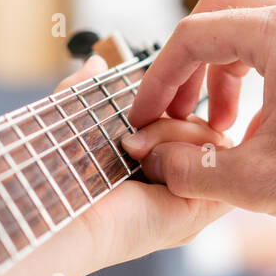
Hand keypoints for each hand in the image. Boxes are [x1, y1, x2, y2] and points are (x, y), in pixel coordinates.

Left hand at [56, 56, 228, 268]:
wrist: (58, 211)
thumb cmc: (61, 178)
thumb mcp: (76, 122)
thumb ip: (85, 90)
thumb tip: (96, 63)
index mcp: (150, 170)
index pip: (182, 124)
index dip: (165, 116)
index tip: (131, 125)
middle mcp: (175, 186)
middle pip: (202, 128)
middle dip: (165, 123)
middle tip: (127, 145)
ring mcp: (192, 197)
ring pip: (212, 138)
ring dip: (169, 134)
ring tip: (133, 156)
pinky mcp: (201, 207)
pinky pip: (217, 158)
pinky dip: (182, 151)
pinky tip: (149, 166)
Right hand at [124, 0, 275, 228]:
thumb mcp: (257, 182)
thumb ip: (188, 168)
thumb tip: (148, 155)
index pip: (192, 36)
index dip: (156, 80)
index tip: (143, 118)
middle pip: (217, 11)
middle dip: (185, 63)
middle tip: (174, 112)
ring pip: (248, 23)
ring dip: (220, 71)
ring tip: (217, 130)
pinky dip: (254, 73)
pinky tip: (257, 127)